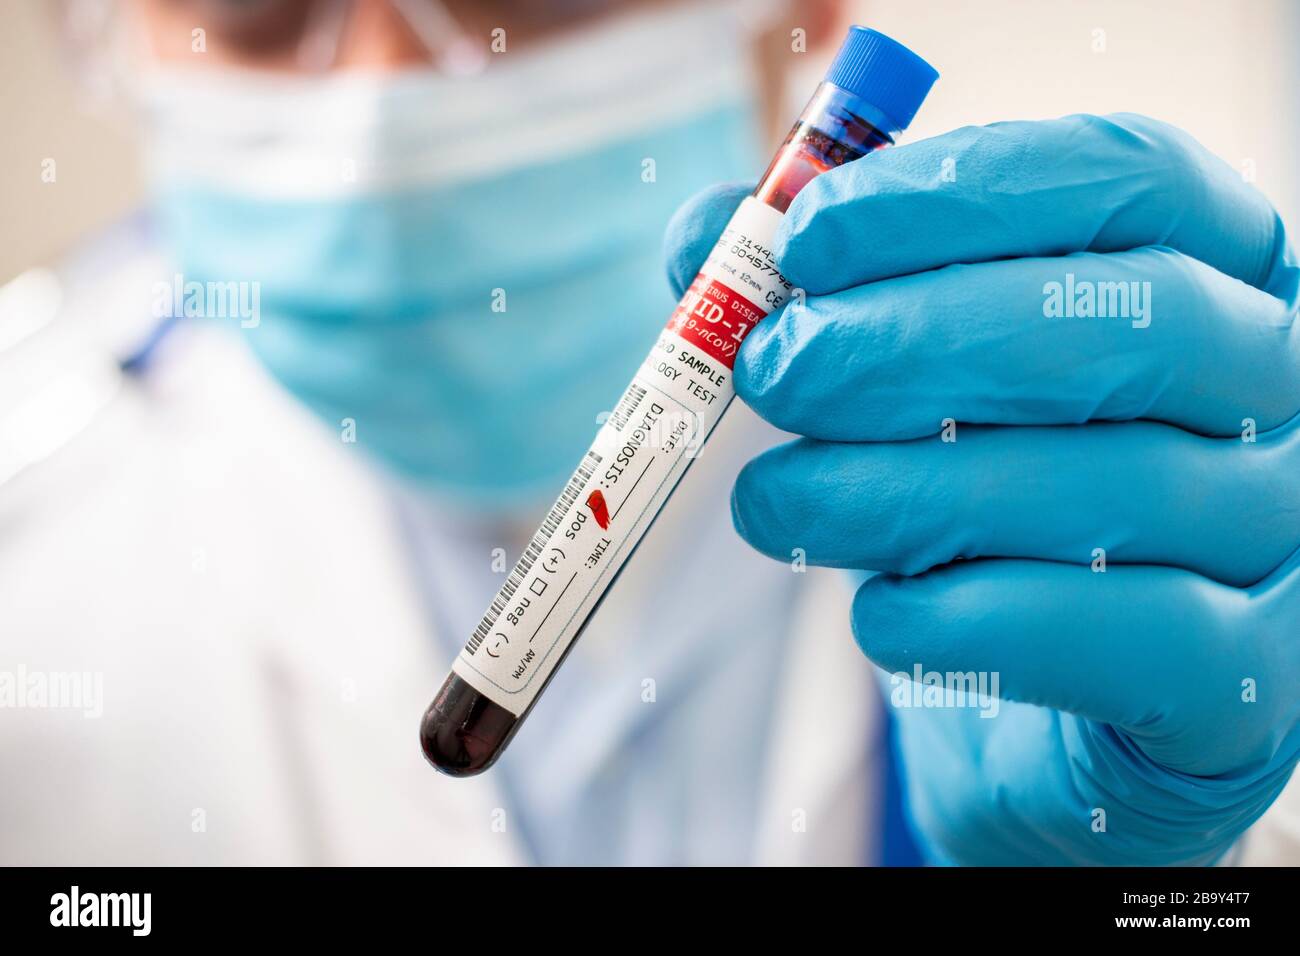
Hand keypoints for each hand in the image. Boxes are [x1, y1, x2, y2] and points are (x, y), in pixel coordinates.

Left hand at [664, 114, 1299, 864]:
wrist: (1079, 688)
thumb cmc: (997, 494)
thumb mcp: (926, 376)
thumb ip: (829, 298)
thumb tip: (705, 248)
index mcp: (1219, 264)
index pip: (1124, 177)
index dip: (957, 194)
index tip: (805, 240)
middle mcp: (1280, 384)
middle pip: (1127, 324)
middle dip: (914, 346)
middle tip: (771, 375)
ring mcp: (1280, 533)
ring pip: (1109, 486)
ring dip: (902, 493)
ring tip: (773, 504)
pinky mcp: (1244, 679)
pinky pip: (1116, 635)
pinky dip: (968, 621)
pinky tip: (877, 613)